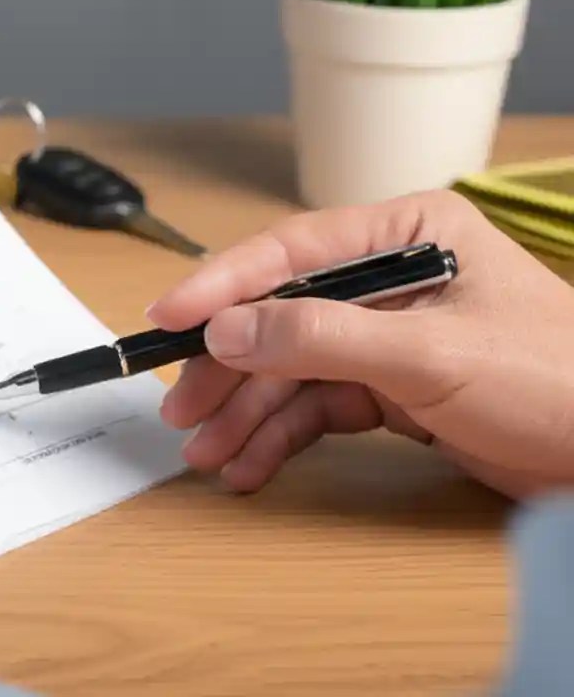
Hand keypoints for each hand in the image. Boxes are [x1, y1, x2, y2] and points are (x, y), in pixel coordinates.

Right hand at [150, 190, 573, 498]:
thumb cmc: (554, 383)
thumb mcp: (430, 355)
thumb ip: (321, 337)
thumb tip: (224, 330)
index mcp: (407, 234)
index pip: (292, 252)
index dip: (220, 285)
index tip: (165, 317)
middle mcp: (388, 279)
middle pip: (279, 316)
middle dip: (227, 367)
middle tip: (180, 408)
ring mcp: (386, 337)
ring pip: (290, 369)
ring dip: (245, 412)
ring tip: (207, 454)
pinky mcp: (390, 390)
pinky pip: (315, 407)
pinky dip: (280, 437)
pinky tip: (249, 465)